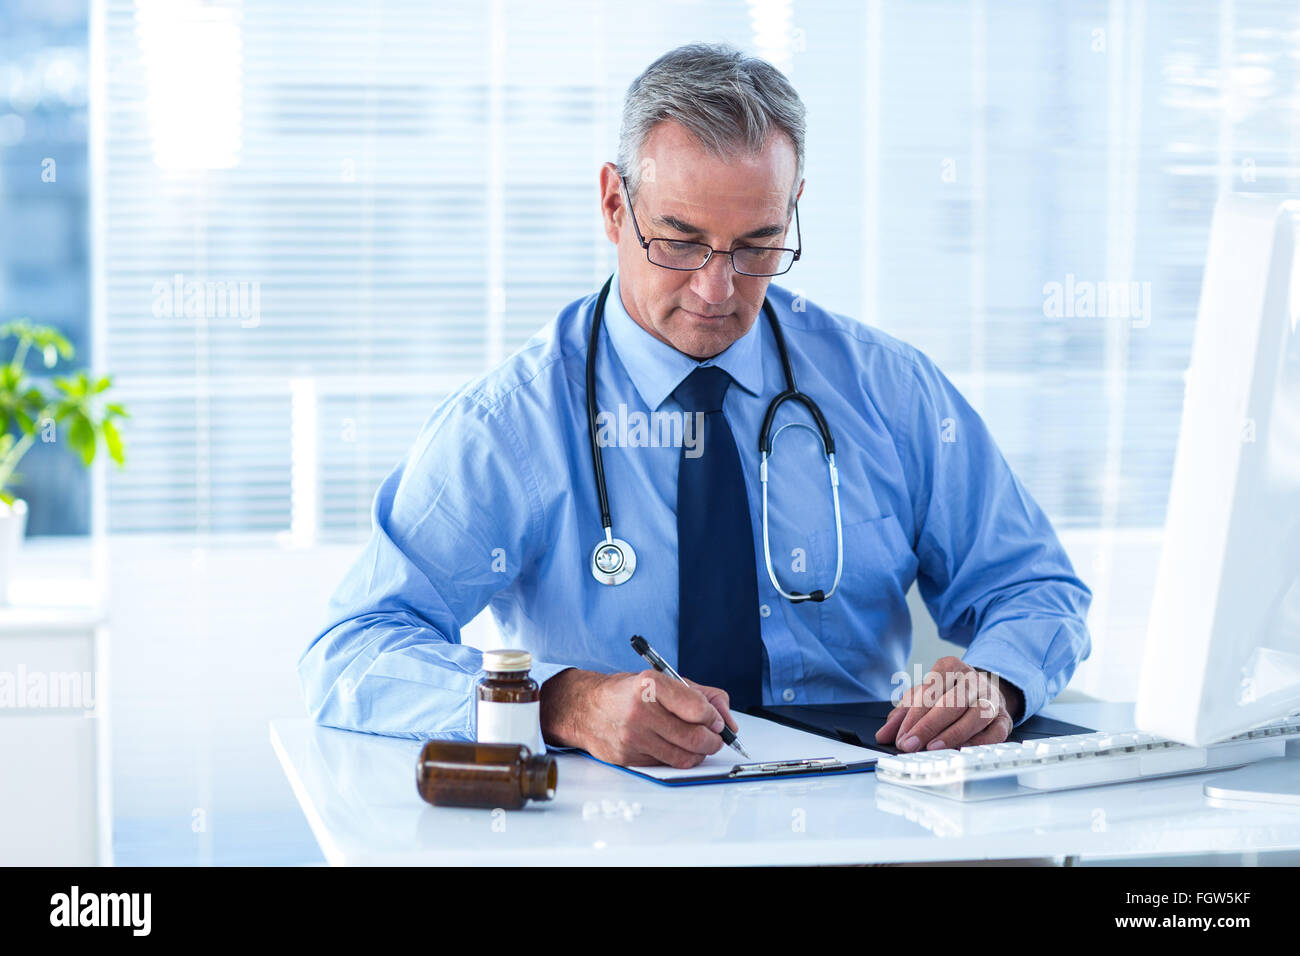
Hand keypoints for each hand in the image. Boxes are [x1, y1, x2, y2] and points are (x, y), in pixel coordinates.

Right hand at [540, 667, 738, 767]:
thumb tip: (727, 722)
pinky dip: (677, 759)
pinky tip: (674, 747)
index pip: (696, 707)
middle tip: (716, 738)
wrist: (586, 708)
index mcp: (650, 684)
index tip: (716, 720)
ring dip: (699, 753)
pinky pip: (665, 764)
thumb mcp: (665, 680)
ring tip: (699, 744)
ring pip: (683, 757)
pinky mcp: (627, 757)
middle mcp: (639, 710)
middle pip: (694, 737)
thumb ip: (701, 695)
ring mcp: (632, 736)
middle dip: (713, 741)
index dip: (713, 717)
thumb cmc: (629, 692)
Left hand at [874, 656, 1022, 752]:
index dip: (914, 715)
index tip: (901, 737)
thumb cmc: (948, 694)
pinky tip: (961, 751)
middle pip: (951, 702)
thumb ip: (902, 714)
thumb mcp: (922, 697)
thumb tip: (883, 735)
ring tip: (933, 749)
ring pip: (975, 715)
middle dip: (928, 726)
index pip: (931, 690)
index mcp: (951, 667)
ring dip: (952, 734)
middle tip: (910, 745)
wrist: (983, 691)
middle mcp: (973, 680)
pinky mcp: (1004, 719)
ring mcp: (992, 699)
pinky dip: (979, 743)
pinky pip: (995, 732)